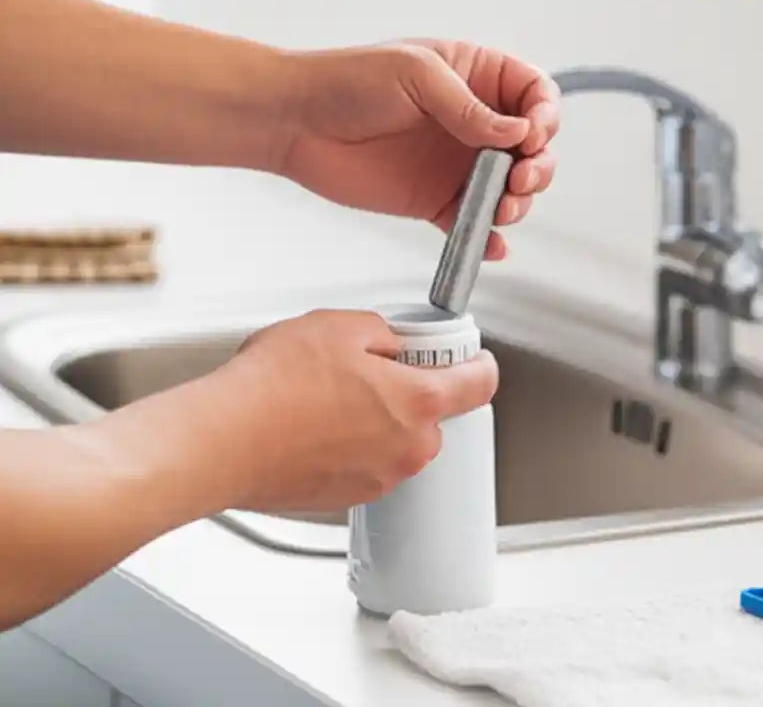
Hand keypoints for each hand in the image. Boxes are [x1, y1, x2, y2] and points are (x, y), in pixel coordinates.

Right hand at [219, 309, 498, 512]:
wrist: (221, 442)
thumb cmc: (273, 388)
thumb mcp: (340, 326)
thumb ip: (386, 334)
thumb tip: (394, 345)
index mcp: (419, 403)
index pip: (480, 383)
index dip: (478, 362)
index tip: (472, 356)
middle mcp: (408, 449)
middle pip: (433, 413)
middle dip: (409, 389)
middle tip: (368, 369)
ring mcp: (380, 478)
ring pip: (396, 439)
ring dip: (376, 419)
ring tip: (327, 397)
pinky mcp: (349, 497)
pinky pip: (365, 462)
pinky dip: (349, 445)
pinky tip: (313, 425)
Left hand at [278, 40, 560, 259]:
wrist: (295, 123)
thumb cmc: (346, 81)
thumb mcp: (416, 75)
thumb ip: (469, 107)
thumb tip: (517, 131)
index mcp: (474, 78)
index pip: (533, 94)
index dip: (544, 116)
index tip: (531, 135)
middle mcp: (471, 122)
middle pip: (532, 149)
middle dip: (539, 167)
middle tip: (520, 179)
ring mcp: (456, 164)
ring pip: (510, 191)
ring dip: (518, 204)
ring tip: (502, 209)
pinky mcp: (435, 200)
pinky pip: (472, 224)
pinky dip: (487, 239)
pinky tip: (491, 243)